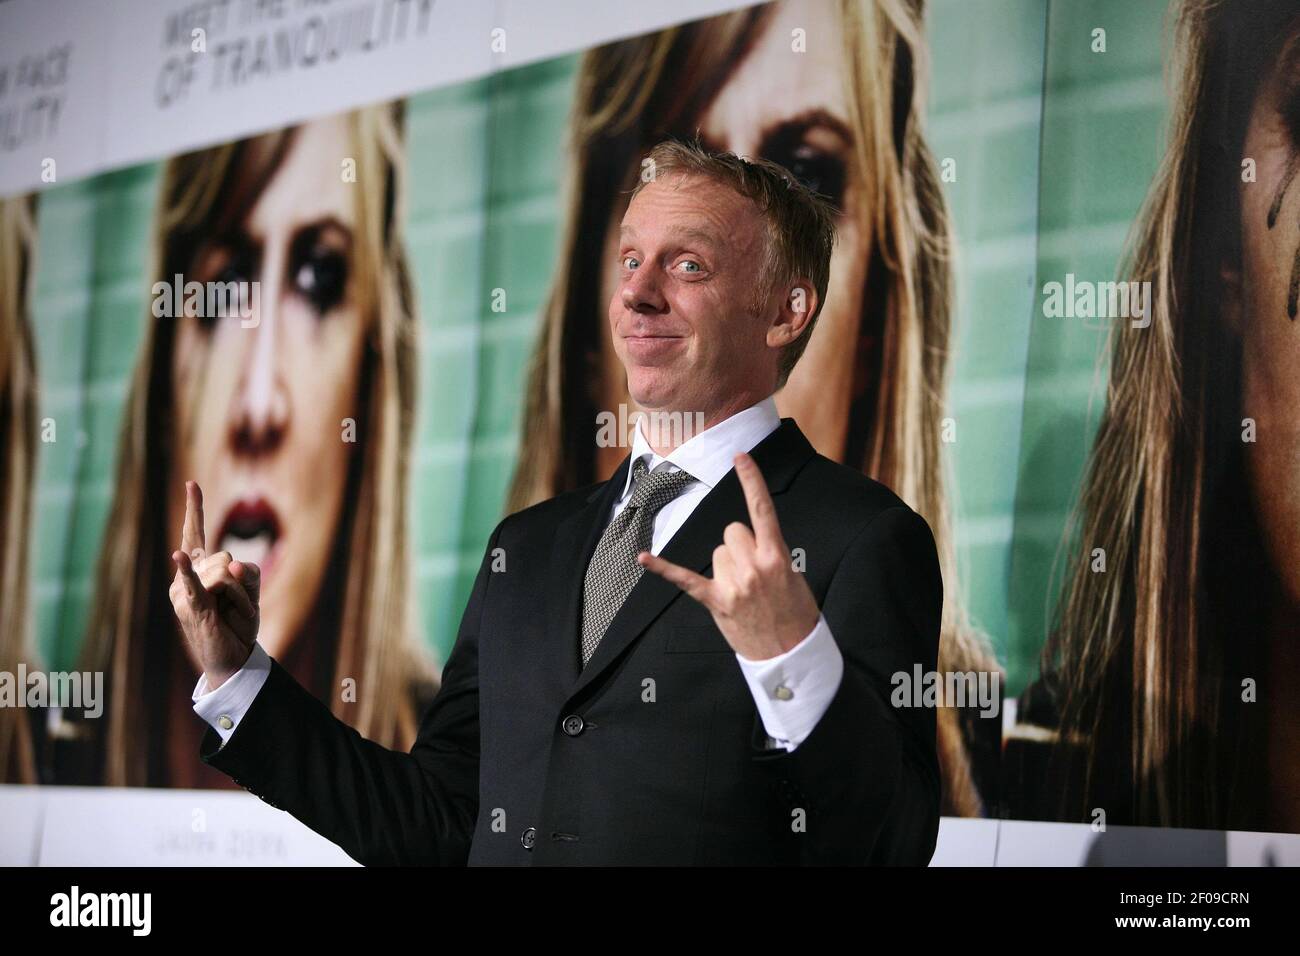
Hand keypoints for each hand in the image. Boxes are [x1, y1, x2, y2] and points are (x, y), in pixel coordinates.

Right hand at [168, 480, 260, 689]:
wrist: (233, 658)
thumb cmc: (237, 624)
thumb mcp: (250, 593)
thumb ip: (248, 573)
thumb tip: (233, 566)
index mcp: (198, 571)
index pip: (196, 535)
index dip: (194, 509)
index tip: (191, 484)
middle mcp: (186, 577)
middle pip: (227, 558)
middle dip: (244, 584)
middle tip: (238, 609)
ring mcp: (185, 592)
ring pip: (227, 573)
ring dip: (243, 598)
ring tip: (234, 616)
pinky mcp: (192, 606)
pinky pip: (192, 584)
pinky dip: (185, 570)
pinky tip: (177, 557)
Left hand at [638, 452, 819, 660]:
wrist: (791, 656)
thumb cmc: (796, 616)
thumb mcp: (794, 577)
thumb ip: (771, 554)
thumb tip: (752, 546)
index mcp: (777, 557)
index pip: (762, 510)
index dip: (752, 480)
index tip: (741, 456)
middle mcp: (753, 568)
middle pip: (732, 531)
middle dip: (740, 545)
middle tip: (753, 572)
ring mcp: (732, 585)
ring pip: (717, 553)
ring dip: (726, 566)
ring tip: (743, 591)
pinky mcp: (715, 602)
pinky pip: (685, 579)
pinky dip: (663, 569)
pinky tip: (642, 559)